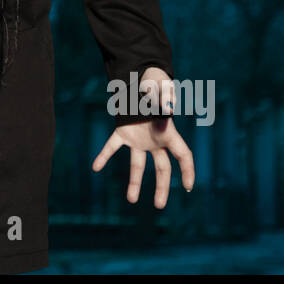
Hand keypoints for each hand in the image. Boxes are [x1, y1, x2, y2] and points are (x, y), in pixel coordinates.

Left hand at [91, 66, 195, 208]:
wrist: (140, 78)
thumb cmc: (154, 82)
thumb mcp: (161, 89)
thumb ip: (164, 99)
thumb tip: (167, 107)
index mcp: (169, 133)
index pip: (183, 156)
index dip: (188, 171)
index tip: (187, 187)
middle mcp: (155, 140)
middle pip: (162, 169)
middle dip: (162, 188)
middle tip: (159, 205)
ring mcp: (139, 138)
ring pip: (138, 165)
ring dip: (135, 182)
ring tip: (131, 200)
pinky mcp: (123, 132)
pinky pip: (112, 146)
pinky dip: (104, 155)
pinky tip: (95, 167)